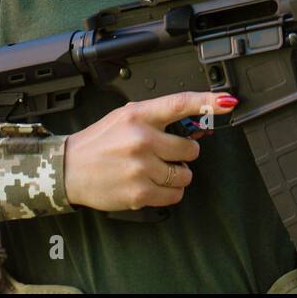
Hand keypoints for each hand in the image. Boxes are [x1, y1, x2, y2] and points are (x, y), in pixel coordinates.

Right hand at [62, 91, 237, 212]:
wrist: (69, 169)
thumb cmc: (99, 142)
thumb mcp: (124, 117)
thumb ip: (156, 118)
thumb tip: (193, 123)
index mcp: (138, 115)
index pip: (180, 104)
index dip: (208, 102)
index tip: (228, 102)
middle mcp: (141, 140)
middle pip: (190, 149)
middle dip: (184, 154)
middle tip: (166, 154)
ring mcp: (141, 168)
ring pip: (185, 175)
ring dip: (177, 175)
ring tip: (156, 171)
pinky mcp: (139, 193)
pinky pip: (174, 195)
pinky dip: (169, 192)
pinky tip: (152, 184)